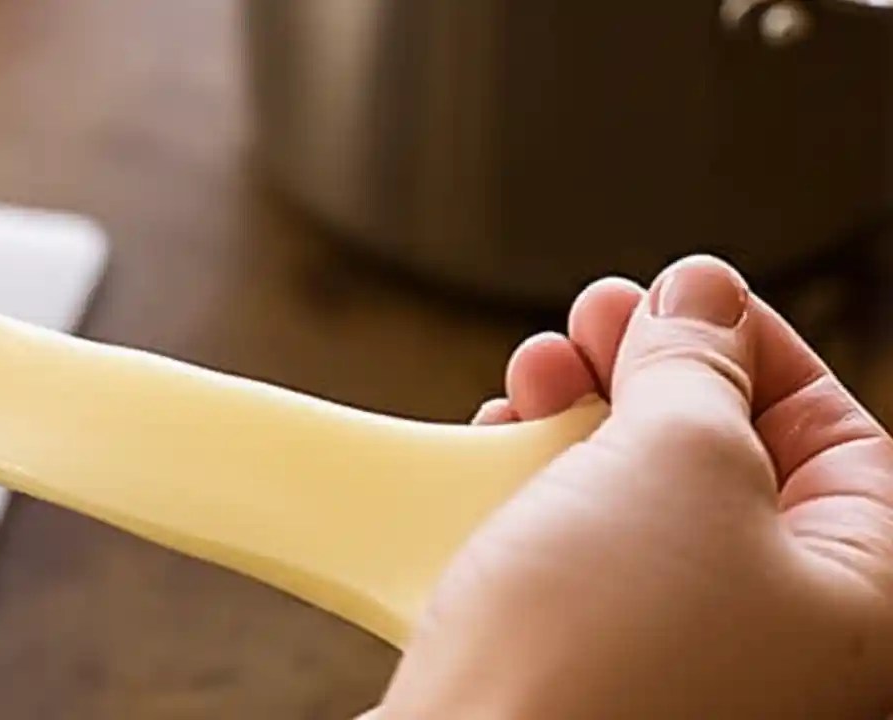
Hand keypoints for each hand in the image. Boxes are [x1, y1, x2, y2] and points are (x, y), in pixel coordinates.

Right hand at [371, 256, 892, 717]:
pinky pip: (587, 555)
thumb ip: (700, 363)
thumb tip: (701, 297)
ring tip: (534, 372)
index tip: (682, 294)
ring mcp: (685, 663)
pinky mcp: (596, 672)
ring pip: (645, 503)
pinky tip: (500, 443)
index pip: (837, 435)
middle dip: (653, 372)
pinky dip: (545, 488)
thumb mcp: (677, 460)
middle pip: (732, 460)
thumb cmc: (601, 650)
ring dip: (584, 418)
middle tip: (595, 319)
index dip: (754, 344)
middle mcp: (784, 641)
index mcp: (863, 601)